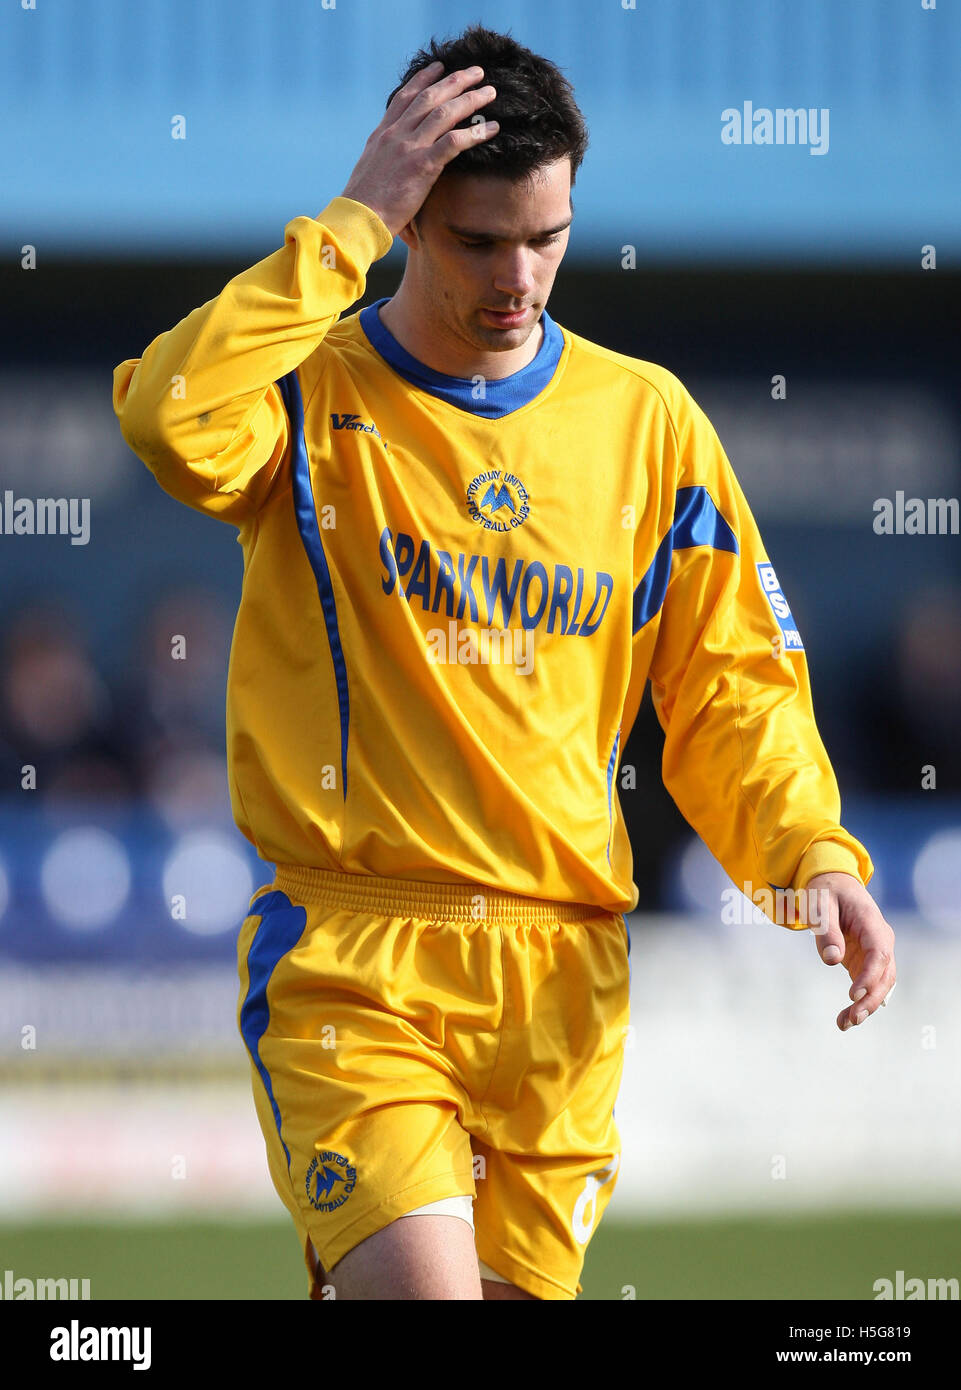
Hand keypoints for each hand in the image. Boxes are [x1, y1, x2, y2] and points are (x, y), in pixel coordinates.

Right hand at [340, 61, 498, 234]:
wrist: (358, 219)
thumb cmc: (363, 205)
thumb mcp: (369, 170)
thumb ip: (384, 157)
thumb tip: (390, 158)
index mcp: (382, 134)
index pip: (405, 97)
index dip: (424, 79)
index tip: (440, 66)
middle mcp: (396, 134)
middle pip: (430, 97)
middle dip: (455, 81)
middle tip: (476, 71)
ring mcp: (410, 148)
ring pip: (445, 113)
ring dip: (470, 99)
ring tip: (490, 92)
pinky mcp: (423, 166)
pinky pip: (455, 142)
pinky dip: (475, 133)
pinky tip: (492, 128)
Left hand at [804, 872, 896, 1030]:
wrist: (833, 884)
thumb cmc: (826, 891)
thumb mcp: (820, 904)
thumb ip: (826, 930)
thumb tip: (832, 959)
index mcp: (872, 923)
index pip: (879, 953)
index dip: (870, 975)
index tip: (853, 994)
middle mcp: (880, 940)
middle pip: (885, 975)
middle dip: (871, 999)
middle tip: (852, 1018)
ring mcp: (875, 952)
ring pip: (880, 985)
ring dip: (866, 1006)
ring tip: (844, 1023)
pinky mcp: (864, 962)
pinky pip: (867, 986)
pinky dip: (859, 1002)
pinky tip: (844, 1019)